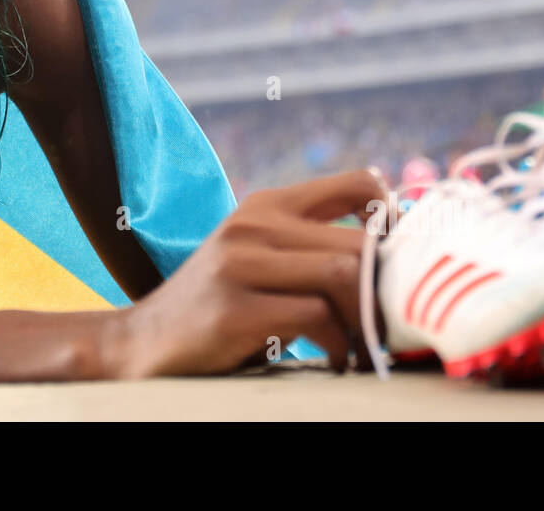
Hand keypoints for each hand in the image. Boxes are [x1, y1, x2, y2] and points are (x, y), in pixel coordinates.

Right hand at [108, 168, 387, 377]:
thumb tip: (392, 255)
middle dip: (387, 289)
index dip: (395, 220)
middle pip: (360, 242)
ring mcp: (240, 264)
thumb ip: (307, 245)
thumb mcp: (258, 257)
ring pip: (343, 274)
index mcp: (266, 205)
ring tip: (363, 346)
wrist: (142, 342)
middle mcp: (254, 224)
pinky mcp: (234, 308)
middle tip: (392, 323)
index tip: (401, 263)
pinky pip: (317, 318)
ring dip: (366, 319)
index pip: (358, 184)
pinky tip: (333, 360)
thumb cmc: (217, 305)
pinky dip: (339, 345)